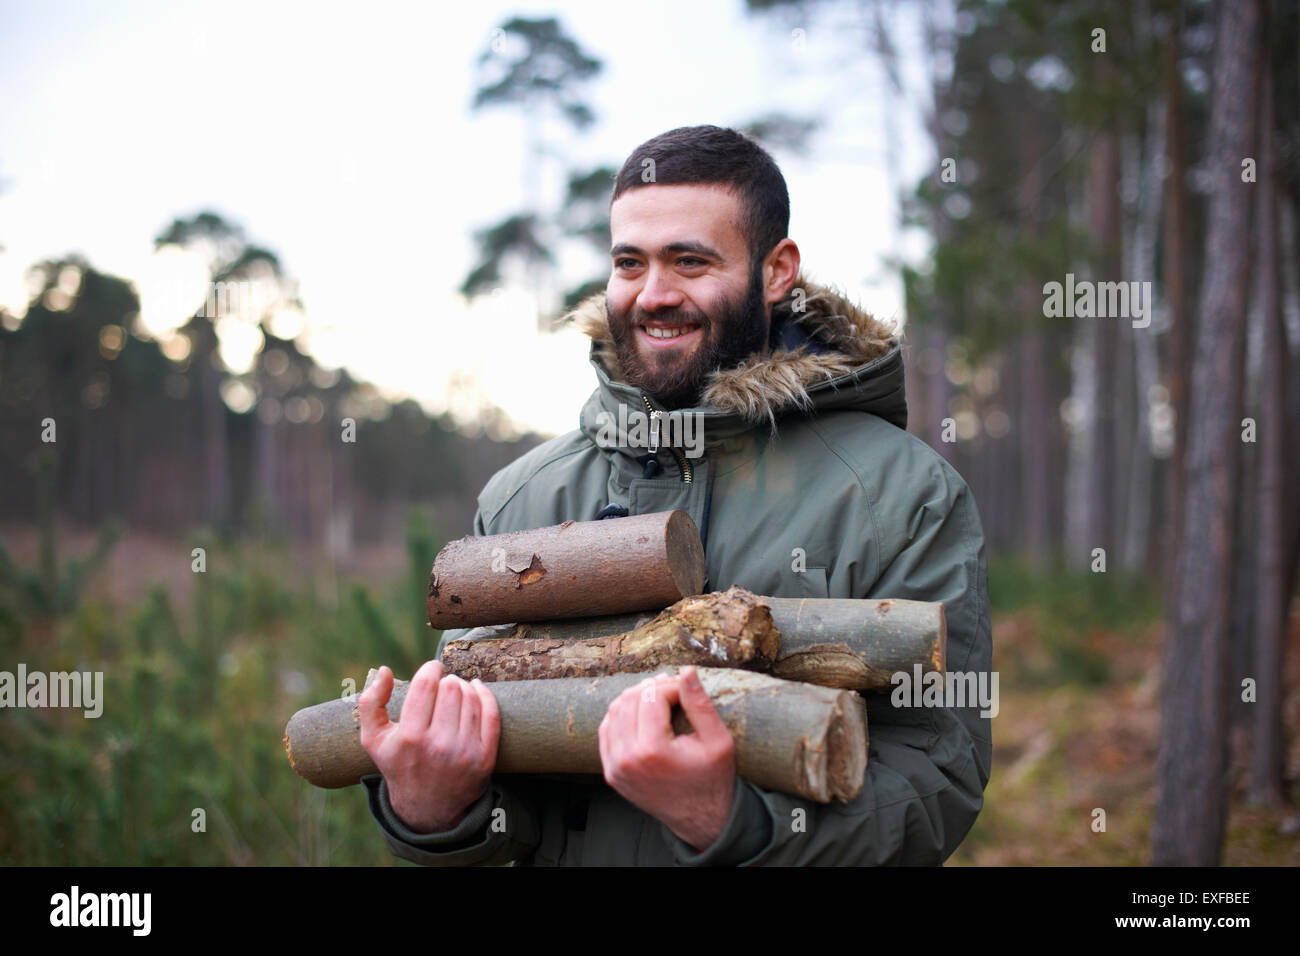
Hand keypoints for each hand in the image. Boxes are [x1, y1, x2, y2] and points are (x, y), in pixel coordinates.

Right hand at [358, 661, 499, 833]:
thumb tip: (385, 670)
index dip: (431, 668)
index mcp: (409, 737)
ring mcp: (464, 753)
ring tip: (455, 689)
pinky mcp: (485, 759)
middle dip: (446, 680)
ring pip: (471, 697)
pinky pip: (491, 714)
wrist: (427, 807)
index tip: (432, 668)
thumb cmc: (398, 764)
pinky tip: (476, 689)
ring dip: (464, 686)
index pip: (426, 684)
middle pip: (451, 688)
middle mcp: (438, 746)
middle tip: (442, 685)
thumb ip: (370, 702)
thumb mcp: (373, 739)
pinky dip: (485, 695)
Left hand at [597, 665, 735, 850]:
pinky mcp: (610, 771)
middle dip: (654, 688)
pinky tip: (642, 713)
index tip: (687, 691)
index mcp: (653, 751)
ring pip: (615, 710)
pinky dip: (622, 714)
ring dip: (637, 698)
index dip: (672, 686)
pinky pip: (606, 729)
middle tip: (675, 691)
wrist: (700, 819)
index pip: (653, 695)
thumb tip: (687, 670)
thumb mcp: (718, 741)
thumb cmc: (712, 778)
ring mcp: (614, 767)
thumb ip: (700, 704)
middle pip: (631, 699)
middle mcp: (627, 759)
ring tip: (660, 699)